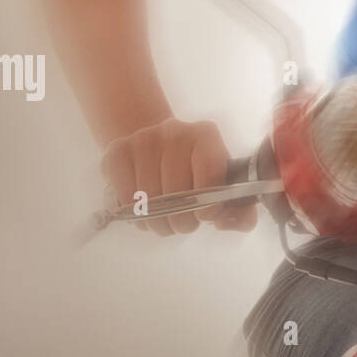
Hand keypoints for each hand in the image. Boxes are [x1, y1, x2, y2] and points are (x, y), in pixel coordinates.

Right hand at [100, 117, 257, 235]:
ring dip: (158, 222)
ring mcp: (143, 139)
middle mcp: (175, 131)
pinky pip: (125, 196)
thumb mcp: (222, 184)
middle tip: (184, 225)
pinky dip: (134, 214)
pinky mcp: (117, 152)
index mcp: (206, 134)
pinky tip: (143, 211)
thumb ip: (240, 210)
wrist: (155, 146)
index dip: (209, 205)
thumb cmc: (194, 171)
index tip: (206, 217)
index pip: (210, 173)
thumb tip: (223, 222)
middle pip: (177, 192)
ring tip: (165, 222)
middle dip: (182, 221)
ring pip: (149, 199)